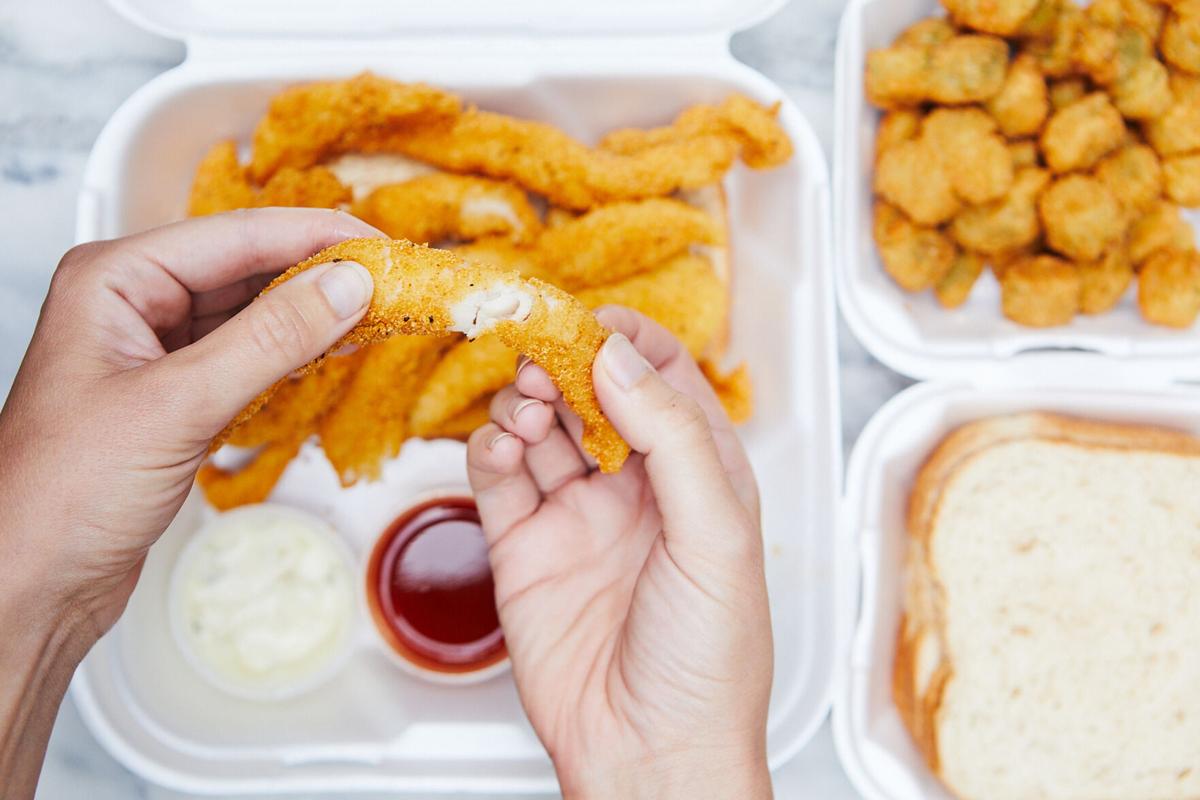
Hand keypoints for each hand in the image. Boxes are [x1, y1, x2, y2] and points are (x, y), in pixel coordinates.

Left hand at [0, 208, 378, 796]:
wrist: (31, 583)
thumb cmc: (64, 496)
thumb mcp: (179, 405)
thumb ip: (269, 340)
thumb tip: (346, 285)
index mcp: (114, 279)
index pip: (234, 236)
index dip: (314, 235)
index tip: (381, 244)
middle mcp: (131, 303)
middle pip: (245, 266)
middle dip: (318, 271)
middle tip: (391, 279)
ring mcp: (153, 350)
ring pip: (249, 311)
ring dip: (310, 313)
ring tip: (376, 312)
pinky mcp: (174, 395)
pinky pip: (245, 355)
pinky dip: (291, 353)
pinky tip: (332, 352)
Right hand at [466, 307, 772, 798]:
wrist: (650, 757)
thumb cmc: (710, 662)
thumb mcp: (716, 537)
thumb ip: (673, 439)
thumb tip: (621, 358)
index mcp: (700, 477)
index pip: (665, 381)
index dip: (630, 343)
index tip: (593, 320)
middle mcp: (637, 490)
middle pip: (592, 395)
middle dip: (566, 365)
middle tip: (545, 356)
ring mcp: (578, 518)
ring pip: (541, 429)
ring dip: (528, 403)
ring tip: (531, 410)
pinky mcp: (526, 550)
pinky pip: (499, 480)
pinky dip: (493, 450)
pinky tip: (505, 447)